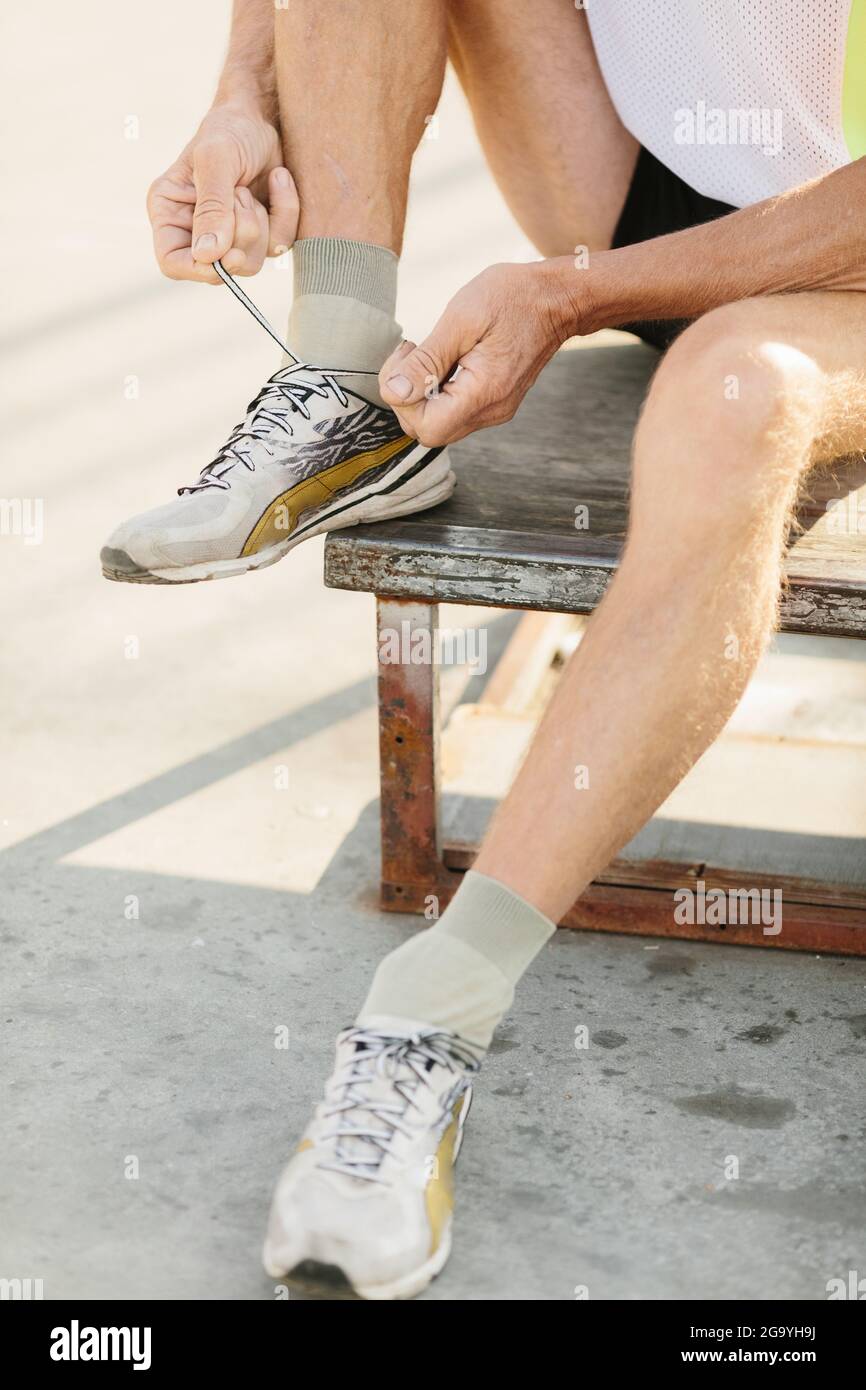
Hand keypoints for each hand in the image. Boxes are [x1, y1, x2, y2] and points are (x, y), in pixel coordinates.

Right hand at [147, 105, 298, 283]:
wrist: (265, 115)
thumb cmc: (230, 129)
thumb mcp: (216, 160)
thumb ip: (212, 207)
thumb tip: (208, 255)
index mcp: (170, 212)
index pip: (172, 262)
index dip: (198, 268)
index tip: (225, 254)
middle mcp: (196, 230)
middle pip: (218, 268)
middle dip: (239, 232)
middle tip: (241, 192)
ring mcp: (230, 236)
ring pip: (250, 263)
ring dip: (261, 222)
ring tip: (252, 186)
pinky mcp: (262, 234)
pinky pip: (280, 244)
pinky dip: (285, 211)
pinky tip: (278, 179)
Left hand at [378, 261, 580, 445]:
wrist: (558, 298)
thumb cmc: (513, 299)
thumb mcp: (462, 319)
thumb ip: (426, 360)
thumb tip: (394, 392)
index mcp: (485, 394)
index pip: (426, 426)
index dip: (403, 399)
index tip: (409, 355)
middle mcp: (491, 412)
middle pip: (428, 431)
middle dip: (407, 397)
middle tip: (412, 353)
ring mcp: (494, 411)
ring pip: (438, 424)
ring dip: (420, 394)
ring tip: (428, 352)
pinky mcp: (493, 403)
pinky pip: (452, 412)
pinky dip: (436, 392)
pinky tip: (443, 361)